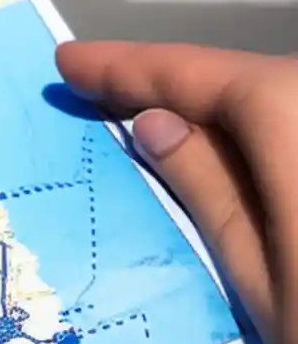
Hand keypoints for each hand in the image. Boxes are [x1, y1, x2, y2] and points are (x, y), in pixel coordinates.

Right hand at [56, 40, 297, 343]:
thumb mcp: (268, 284)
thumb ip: (208, 192)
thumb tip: (157, 124)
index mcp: (297, 115)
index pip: (193, 72)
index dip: (124, 66)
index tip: (69, 59)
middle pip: (250, 86)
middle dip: (181, 93)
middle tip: (113, 104)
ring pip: (294, 110)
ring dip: (239, 126)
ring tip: (183, 144)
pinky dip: (287, 149)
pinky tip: (263, 175)